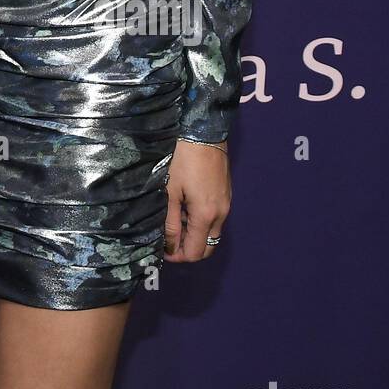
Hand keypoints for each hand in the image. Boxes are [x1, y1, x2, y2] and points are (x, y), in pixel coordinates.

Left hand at [162, 139, 230, 263]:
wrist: (203, 132)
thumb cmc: (182, 159)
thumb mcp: (170, 191)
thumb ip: (170, 221)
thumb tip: (169, 245)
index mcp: (207, 215)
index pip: (196, 252)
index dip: (178, 256)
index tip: (161, 249)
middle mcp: (221, 214)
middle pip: (207, 247)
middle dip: (188, 249)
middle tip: (168, 239)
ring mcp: (226, 204)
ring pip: (211, 232)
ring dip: (194, 234)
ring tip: (173, 219)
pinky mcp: (226, 194)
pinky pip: (214, 218)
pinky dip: (200, 221)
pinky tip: (185, 207)